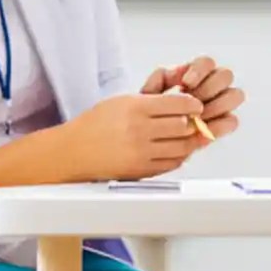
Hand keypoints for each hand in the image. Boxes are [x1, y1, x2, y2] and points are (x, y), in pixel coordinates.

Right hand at [58, 92, 206, 180]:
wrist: (75, 150)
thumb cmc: (97, 123)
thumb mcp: (123, 100)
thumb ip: (152, 99)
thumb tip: (181, 102)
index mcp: (136, 108)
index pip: (178, 104)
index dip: (193, 104)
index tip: (195, 105)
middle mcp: (140, 130)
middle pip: (183, 126)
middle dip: (192, 122)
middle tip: (195, 120)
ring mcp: (141, 152)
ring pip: (182, 147)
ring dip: (189, 140)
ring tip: (187, 135)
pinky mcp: (141, 171)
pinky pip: (172, 164)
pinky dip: (179, 156)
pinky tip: (177, 149)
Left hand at [141, 56, 243, 139]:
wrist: (151, 137)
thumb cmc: (151, 112)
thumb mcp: (148, 94)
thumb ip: (159, 79)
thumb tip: (177, 70)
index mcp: (196, 72)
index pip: (207, 62)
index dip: (200, 70)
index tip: (186, 83)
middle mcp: (214, 84)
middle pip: (226, 75)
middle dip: (209, 88)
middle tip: (194, 101)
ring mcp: (223, 103)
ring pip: (236, 95)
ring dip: (218, 106)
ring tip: (198, 118)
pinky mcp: (225, 123)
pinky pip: (233, 120)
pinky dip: (220, 125)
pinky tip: (203, 131)